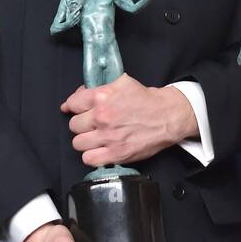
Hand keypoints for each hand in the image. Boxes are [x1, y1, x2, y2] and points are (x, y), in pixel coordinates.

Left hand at [60, 74, 192, 166]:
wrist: (167, 116)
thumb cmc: (146, 100)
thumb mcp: (122, 82)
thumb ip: (99, 86)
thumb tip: (80, 94)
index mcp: (102, 97)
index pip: (72, 104)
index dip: (73, 107)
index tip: (75, 110)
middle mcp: (102, 117)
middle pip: (74, 125)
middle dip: (81, 124)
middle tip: (91, 124)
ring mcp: (108, 137)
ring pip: (78, 143)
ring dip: (85, 141)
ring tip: (94, 138)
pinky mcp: (116, 154)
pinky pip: (88, 159)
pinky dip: (92, 156)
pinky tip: (99, 150)